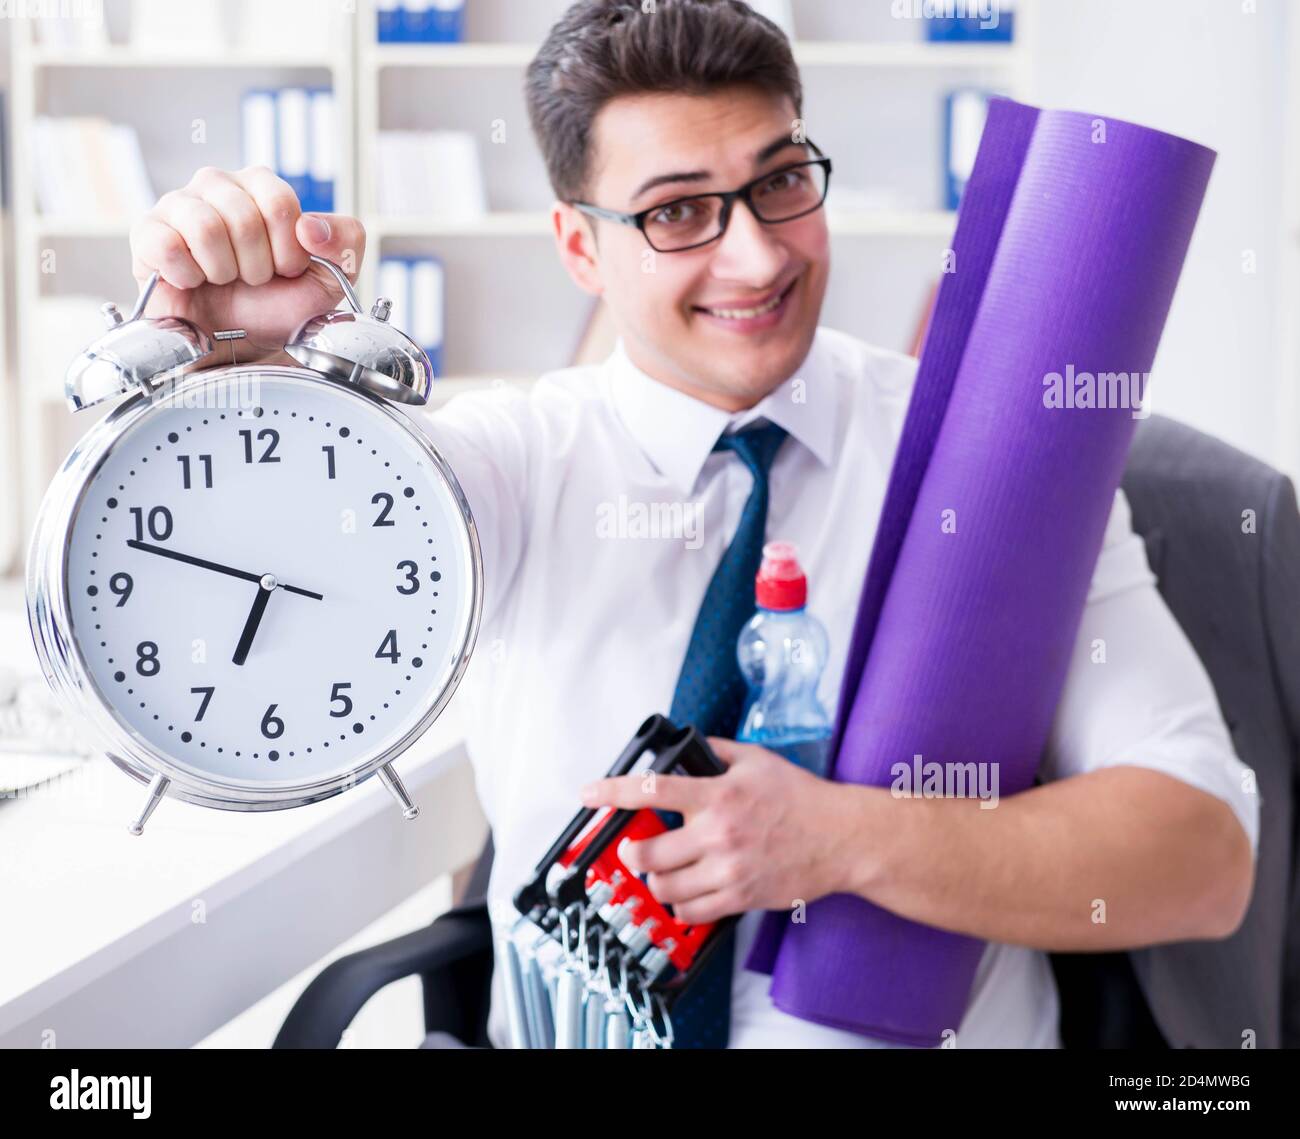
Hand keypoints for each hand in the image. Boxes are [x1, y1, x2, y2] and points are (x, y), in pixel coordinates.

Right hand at [129, 165, 366, 364]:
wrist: (239, 343)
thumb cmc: (278, 305)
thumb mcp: (331, 277)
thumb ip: (346, 242)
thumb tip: (311, 228)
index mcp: (261, 186)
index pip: (279, 203)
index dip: (287, 249)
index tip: (285, 269)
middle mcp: (217, 184)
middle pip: (243, 216)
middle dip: (256, 265)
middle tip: (253, 279)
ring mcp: (178, 205)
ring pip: (205, 227)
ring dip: (224, 271)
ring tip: (224, 280)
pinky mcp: (147, 232)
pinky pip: (166, 245)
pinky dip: (188, 276)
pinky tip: (193, 280)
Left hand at [579, 737, 851, 924]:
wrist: (840, 837)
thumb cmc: (799, 798)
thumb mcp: (756, 759)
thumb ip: (715, 752)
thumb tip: (684, 747)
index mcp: (718, 795)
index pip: (652, 790)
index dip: (612, 792)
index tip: (588, 794)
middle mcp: (718, 834)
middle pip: (647, 852)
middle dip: (632, 851)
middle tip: (634, 846)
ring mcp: (728, 870)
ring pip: (664, 886)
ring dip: (655, 878)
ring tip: (662, 869)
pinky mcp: (740, 897)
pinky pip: (691, 911)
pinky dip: (679, 903)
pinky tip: (684, 890)